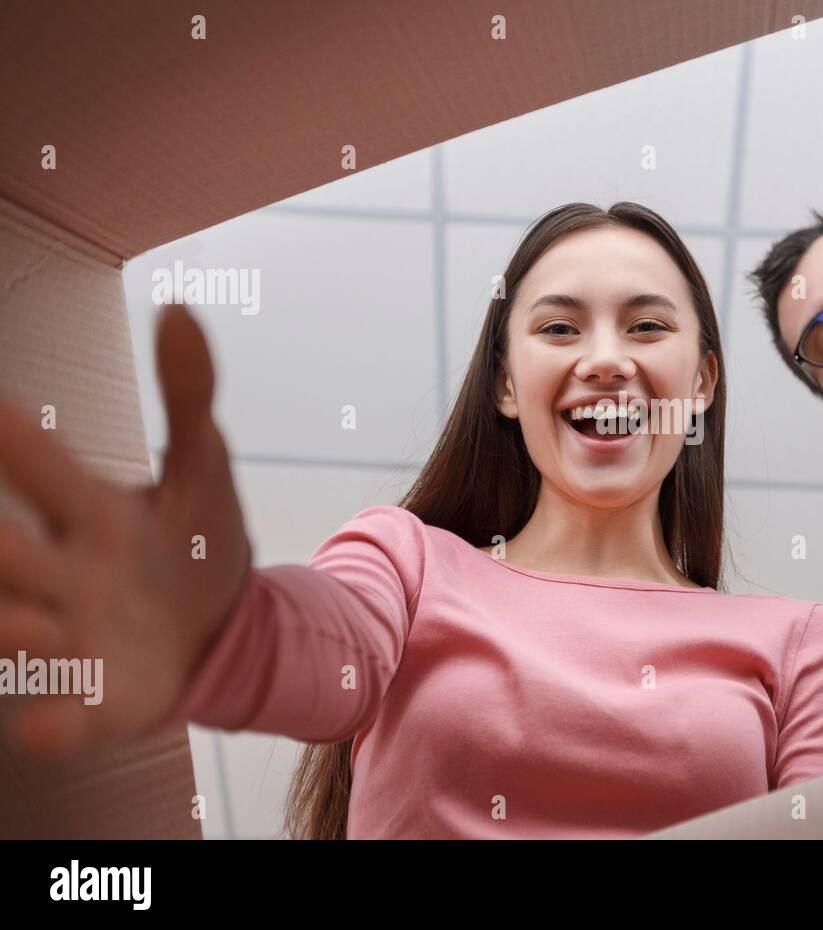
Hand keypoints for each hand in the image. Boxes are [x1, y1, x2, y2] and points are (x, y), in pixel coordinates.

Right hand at [0, 305, 251, 758]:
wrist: (226, 627)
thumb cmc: (193, 538)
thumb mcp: (204, 467)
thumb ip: (190, 394)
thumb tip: (178, 309)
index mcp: (89, 510)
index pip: (38, 469)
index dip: (7, 441)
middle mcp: (63, 571)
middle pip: (9, 554)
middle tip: (1, 537)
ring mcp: (75, 636)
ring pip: (18, 631)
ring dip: (12, 628)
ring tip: (31, 626)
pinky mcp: (100, 698)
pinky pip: (64, 715)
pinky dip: (49, 724)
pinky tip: (42, 729)